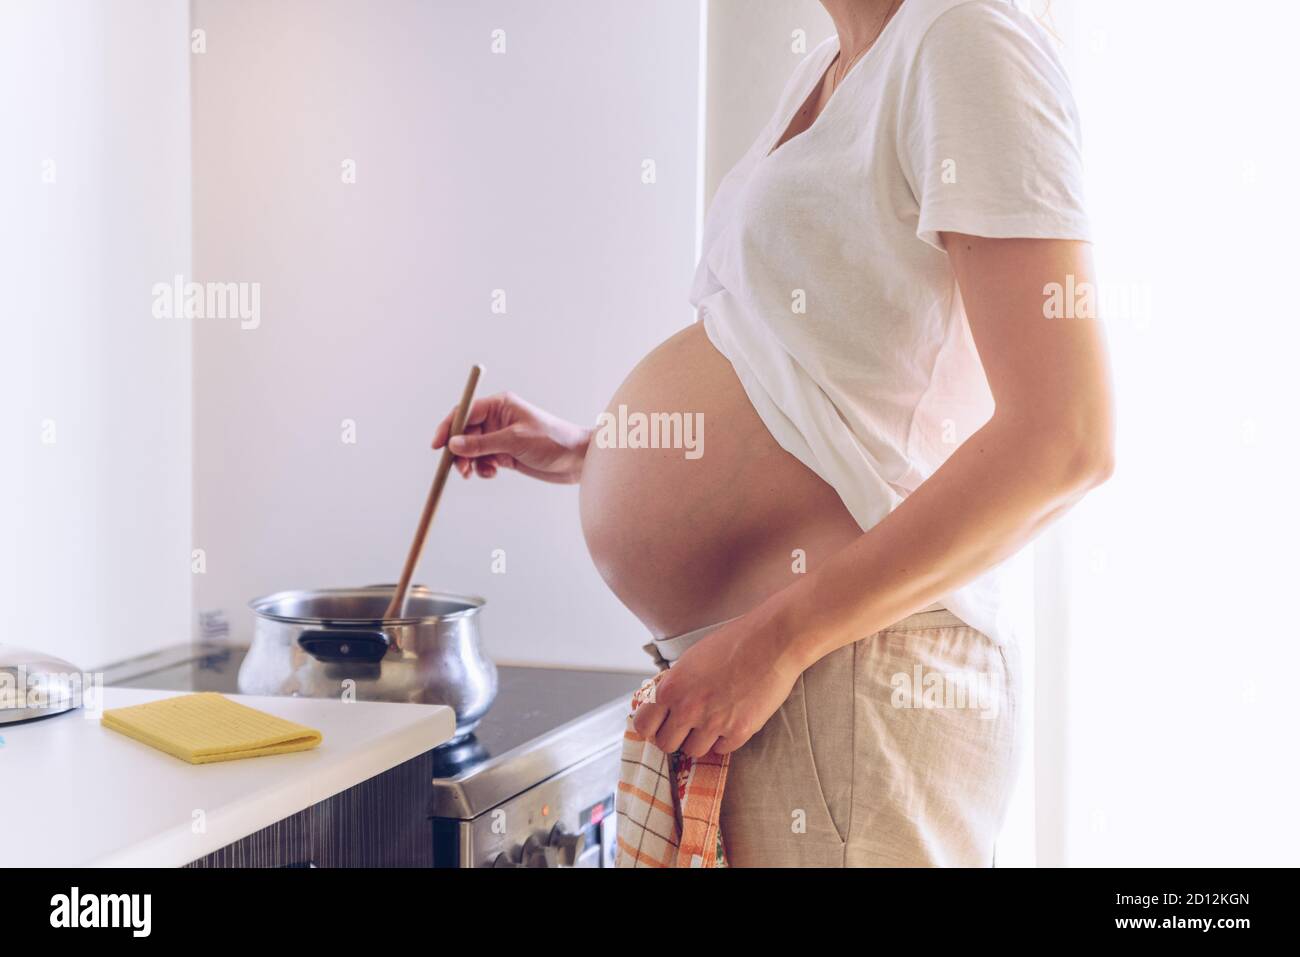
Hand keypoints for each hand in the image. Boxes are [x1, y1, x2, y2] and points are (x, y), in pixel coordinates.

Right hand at [432, 391, 590, 483]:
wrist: (578, 460)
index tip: (437, 446)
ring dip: (470, 463)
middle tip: (461, 470)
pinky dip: (483, 469)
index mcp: (500, 405)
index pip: (464, 412)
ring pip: (472, 449)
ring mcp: (501, 437)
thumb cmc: (554, 441)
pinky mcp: (506, 454)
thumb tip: (453, 445)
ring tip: (478, 473)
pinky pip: (483, 460)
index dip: (448, 428)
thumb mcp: (515, 441)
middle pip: (464, 433)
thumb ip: (483, 444)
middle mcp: (497, 419)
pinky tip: (492, 473)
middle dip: (459, 451)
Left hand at [631, 613, 802, 757]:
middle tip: (686, 727)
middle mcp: (688, 708)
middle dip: (674, 737)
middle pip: (665, 745)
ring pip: (693, 751)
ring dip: (699, 740)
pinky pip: (721, 750)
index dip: (651, 726)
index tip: (660, 724)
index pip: (643, 726)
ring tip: (712, 721)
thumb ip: (674, 684)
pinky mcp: (739, 731)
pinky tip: (731, 720)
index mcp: (671, 688)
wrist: (773, 641)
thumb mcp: (691, 659)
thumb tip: (661, 702)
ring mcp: (714, 723)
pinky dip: (724, 740)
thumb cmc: (733, 642)